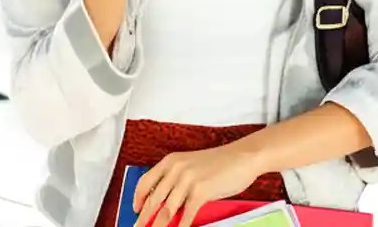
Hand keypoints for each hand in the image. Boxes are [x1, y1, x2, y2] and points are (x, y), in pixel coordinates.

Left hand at [132, 145, 261, 226]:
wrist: (242, 157)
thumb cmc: (220, 163)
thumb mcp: (191, 166)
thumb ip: (176, 180)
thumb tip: (164, 199)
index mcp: (170, 161)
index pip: (145, 181)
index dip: (138, 198)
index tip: (135, 209)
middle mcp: (175, 169)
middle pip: (153, 199)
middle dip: (144, 217)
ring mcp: (187, 180)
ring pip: (166, 209)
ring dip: (158, 225)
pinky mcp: (201, 191)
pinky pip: (186, 214)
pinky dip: (181, 226)